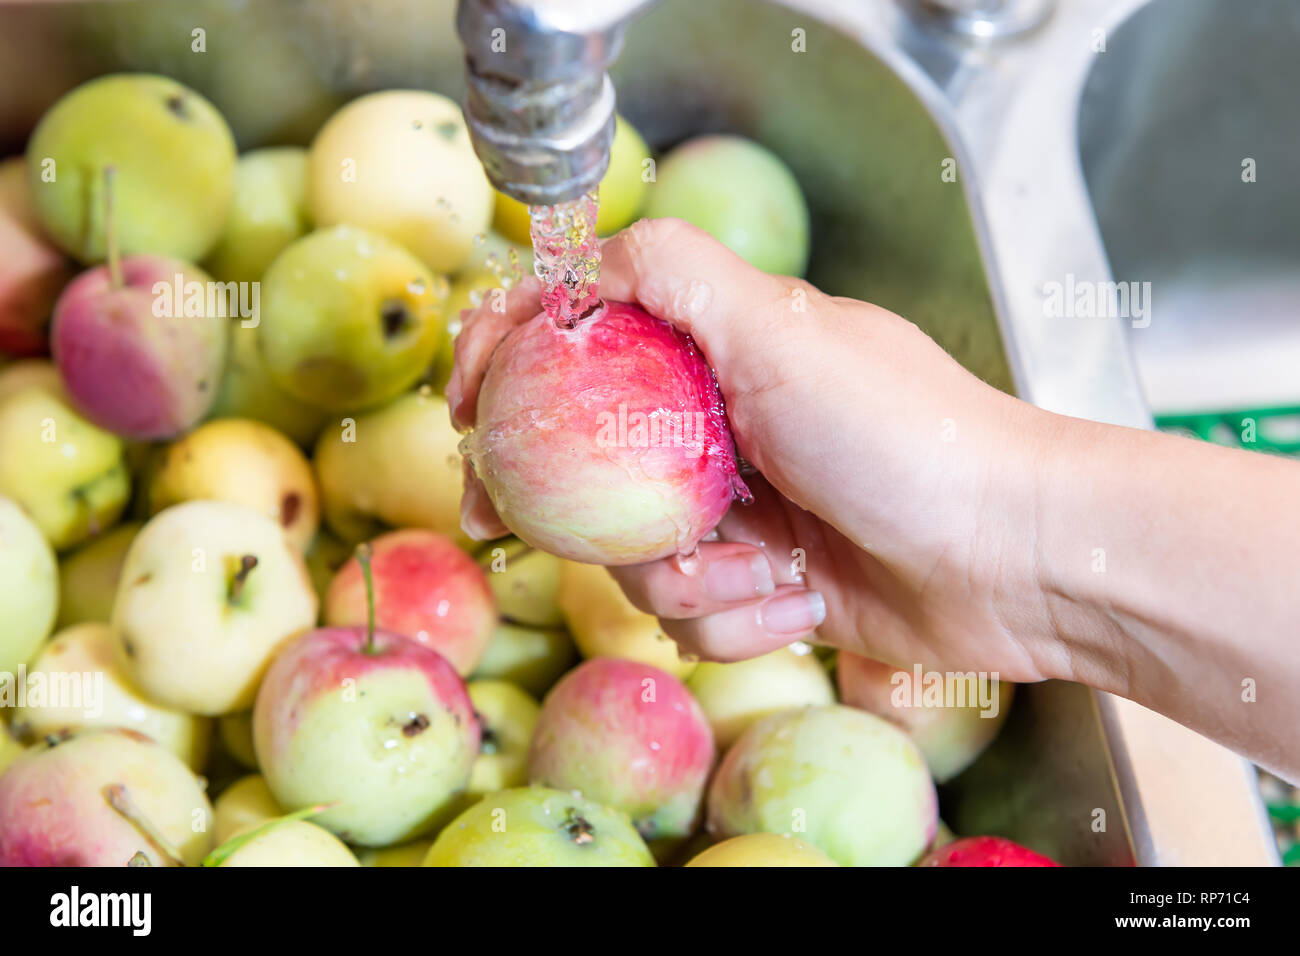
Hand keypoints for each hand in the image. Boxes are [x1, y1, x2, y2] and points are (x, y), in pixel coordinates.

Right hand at [448, 218, 1059, 678]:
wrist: (1010, 555)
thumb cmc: (902, 434)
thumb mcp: (779, 328)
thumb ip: (671, 273)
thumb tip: (577, 257)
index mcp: (716, 354)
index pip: (583, 340)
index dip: (507, 361)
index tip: (464, 405)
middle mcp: (720, 430)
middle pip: (586, 462)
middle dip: (552, 500)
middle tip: (500, 522)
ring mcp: (742, 513)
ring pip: (634, 555)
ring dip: (685, 575)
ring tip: (760, 569)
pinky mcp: (764, 588)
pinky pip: (697, 616)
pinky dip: (741, 618)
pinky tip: (801, 604)